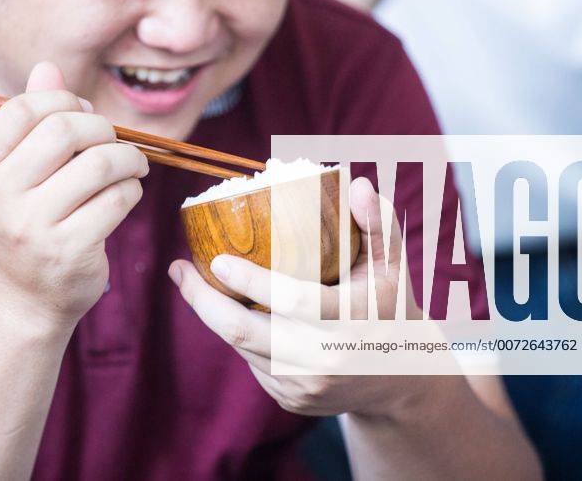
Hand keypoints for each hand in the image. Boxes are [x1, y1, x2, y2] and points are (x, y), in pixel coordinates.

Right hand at [0, 62, 148, 328]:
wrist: (25, 300)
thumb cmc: (27, 222)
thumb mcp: (16, 174)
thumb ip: (31, 121)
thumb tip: (48, 68)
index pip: (22, 109)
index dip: (62, 101)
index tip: (81, 113)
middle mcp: (0, 196)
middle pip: (65, 130)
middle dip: (101, 127)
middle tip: (113, 140)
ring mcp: (34, 227)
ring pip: (98, 164)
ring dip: (127, 158)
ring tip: (132, 165)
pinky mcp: (70, 251)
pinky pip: (117, 199)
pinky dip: (131, 190)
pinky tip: (125, 195)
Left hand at [169, 178, 427, 417]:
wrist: (402, 382)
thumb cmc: (391, 308)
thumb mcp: (392, 264)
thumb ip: (376, 222)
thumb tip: (352, 182)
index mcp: (351, 322)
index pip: (294, 300)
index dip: (250, 281)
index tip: (216, 260)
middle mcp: (326, 360)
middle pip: (245, 331)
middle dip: (203, 301)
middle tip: (180, 270)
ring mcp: (305, 386)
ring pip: (242, 347)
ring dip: (213, 314)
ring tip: (192, 282)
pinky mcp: (290, 399)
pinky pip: (250, 362)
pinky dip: (236, 334)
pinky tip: (226, 309)